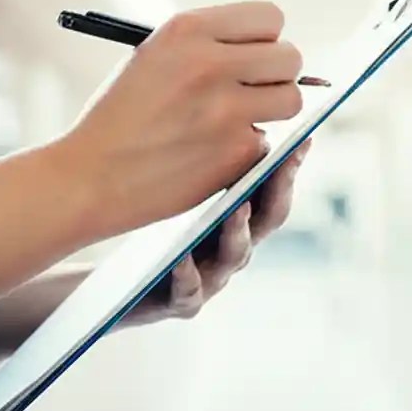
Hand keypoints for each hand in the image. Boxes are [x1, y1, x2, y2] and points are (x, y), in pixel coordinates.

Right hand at [56, 2, 304, 237]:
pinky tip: (209, 154)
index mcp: (186, 29)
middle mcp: (210, 63)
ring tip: (233, 121)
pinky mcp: (235, 152)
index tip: (252, 55)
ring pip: (290, 100)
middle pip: (290, 58)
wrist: (89, 176)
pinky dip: (244, 150)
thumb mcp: (154, 56)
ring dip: (270, 112)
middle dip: (277, 75)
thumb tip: (268, 46)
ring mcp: (226, 110)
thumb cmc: (121, 116)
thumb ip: (209, 45)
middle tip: (256, 90)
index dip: (264, 39)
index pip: (269, 17)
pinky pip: (266, 142)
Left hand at [120, 140, 310, 326]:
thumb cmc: (146, 223)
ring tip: (236, 207)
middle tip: (282, 164)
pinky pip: (189, 292)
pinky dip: (189, 275)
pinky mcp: (180, 302)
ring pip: (235, 255)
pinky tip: (180, 258)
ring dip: (239, 231)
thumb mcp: (174, 186)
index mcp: (237, 217)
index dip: (289, 166)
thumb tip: (225, 107)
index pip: (273, 189)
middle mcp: (232, 247)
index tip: (301, 139)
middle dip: (277, 191)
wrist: (110, 284)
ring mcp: (211, 277)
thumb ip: (203, 158)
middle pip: (267, 220)